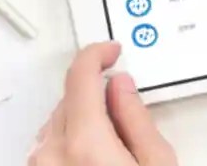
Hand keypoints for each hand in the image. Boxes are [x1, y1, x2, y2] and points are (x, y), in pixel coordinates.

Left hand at [30, 42, 176, 165]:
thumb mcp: (156, 164)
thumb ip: (137, 119)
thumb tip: (121, 87)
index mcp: (84, 143)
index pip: (80, 76)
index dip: (97, 55)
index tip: (110, 51)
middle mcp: (51, 153)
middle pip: (70, 99)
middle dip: (97, 97)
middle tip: (125, 116)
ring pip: (58, 121)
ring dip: (82, 121)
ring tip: (113, 151)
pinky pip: (50, 145)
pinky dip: (70, 143)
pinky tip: (94, 161)